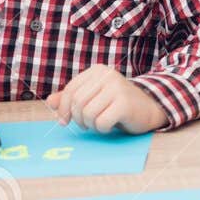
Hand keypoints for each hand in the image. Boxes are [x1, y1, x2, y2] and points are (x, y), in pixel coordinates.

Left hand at [47, 65, 168, 133]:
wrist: (149, 108)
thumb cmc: (118, 104)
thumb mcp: (93, 98)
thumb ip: (72, 98)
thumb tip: (50, 101)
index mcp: (97, 71)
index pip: (70, 90)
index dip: (63, 109)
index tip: (64, 121)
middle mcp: (107, 75)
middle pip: (77, 102)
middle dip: (78, 119)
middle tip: (87, 124)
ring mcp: (117, 88)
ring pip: (87, 113)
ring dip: (91, 125)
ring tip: (100, 123)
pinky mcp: (124, 103)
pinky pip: (101, 122)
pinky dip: (103, 129)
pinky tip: (111, 125)